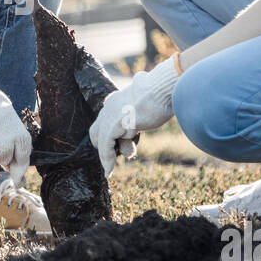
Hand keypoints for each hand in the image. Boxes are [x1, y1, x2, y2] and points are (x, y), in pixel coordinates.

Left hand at [88, 55, 183, 177]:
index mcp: (117, 100)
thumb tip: (138, 118)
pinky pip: (105, 146)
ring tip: (129, 153)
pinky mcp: (114, 124)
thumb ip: (138, 115)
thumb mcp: (147, 106)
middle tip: (118, 155)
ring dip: (110, 154)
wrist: (163, 89)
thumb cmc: (162, 96)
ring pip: (101, 140)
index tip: (121, 145)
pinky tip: (108, 171)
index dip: (112, 135)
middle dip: (107, 145)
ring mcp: (110, 115)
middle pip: (97, 131)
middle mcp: (109, 106)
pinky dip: (106, 160)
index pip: (106, 120)